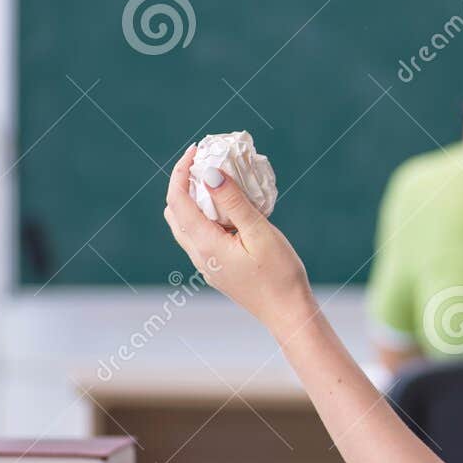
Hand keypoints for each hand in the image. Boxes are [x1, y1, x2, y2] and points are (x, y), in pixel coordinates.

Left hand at [162, 145, 315, 332]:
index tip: (197, 149)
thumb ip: (233, 202)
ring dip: (193, 200)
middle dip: (183, 182)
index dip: (181, 171)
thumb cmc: (280, 274)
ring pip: (185, 224)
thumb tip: (208, 172)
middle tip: (205, 162)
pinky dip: (205, 215)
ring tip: (218, 182)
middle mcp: (198, 254)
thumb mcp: (259, 232)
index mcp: (205, 244)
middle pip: (175, 211)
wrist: (288, 313)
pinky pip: (200, 235)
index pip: (177, 199)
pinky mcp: (216, 269)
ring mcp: (205, 264)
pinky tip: (231, 210)